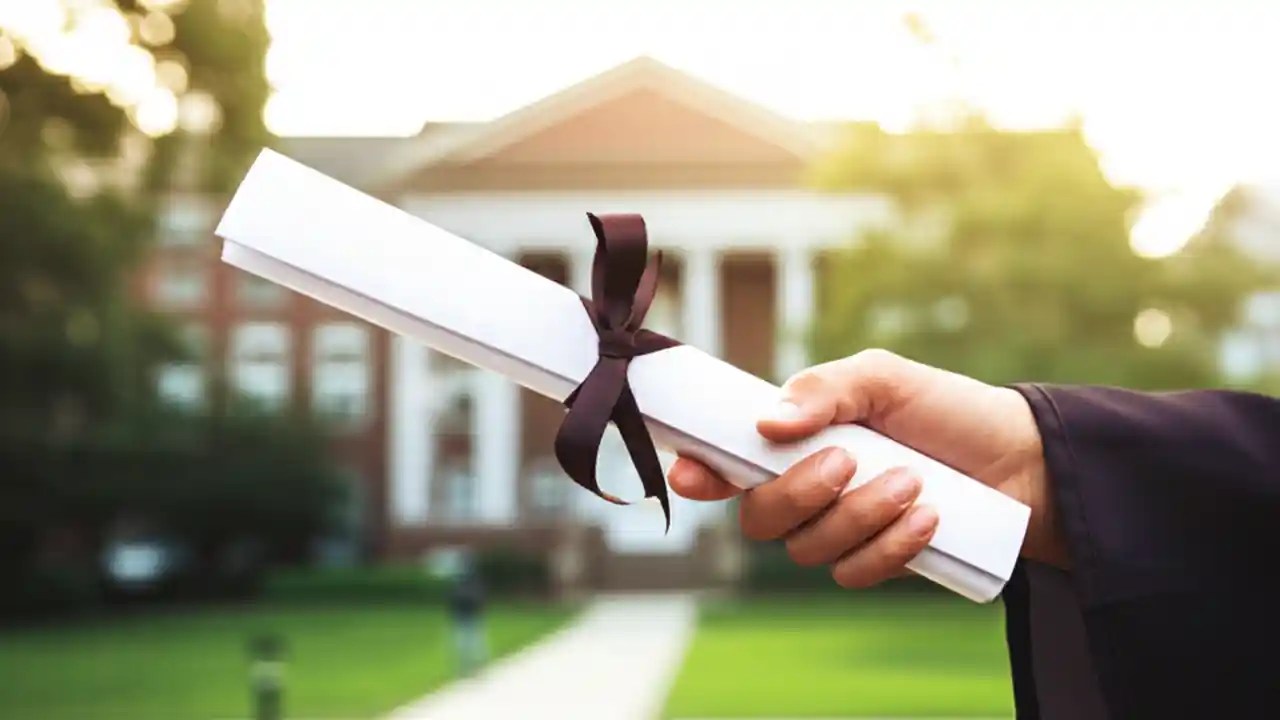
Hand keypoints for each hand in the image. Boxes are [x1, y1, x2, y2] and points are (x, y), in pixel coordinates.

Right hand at [668, 349, 1065, 588]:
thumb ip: (824, 390)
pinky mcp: (876, 565)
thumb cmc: (947, 410)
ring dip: (860, 516)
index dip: (700, 473)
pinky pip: (853, 573)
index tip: (696, 475)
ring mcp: (840, 532)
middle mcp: (806, 491)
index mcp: (795, 441)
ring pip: (808, 549)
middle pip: (759, 518)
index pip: (727, 464)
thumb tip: (767, 424)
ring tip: (914, 482)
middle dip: (800, 494)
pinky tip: (929, 519)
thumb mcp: (886, 378)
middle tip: (849, 461)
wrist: (1025, 461)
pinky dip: (890, 547)